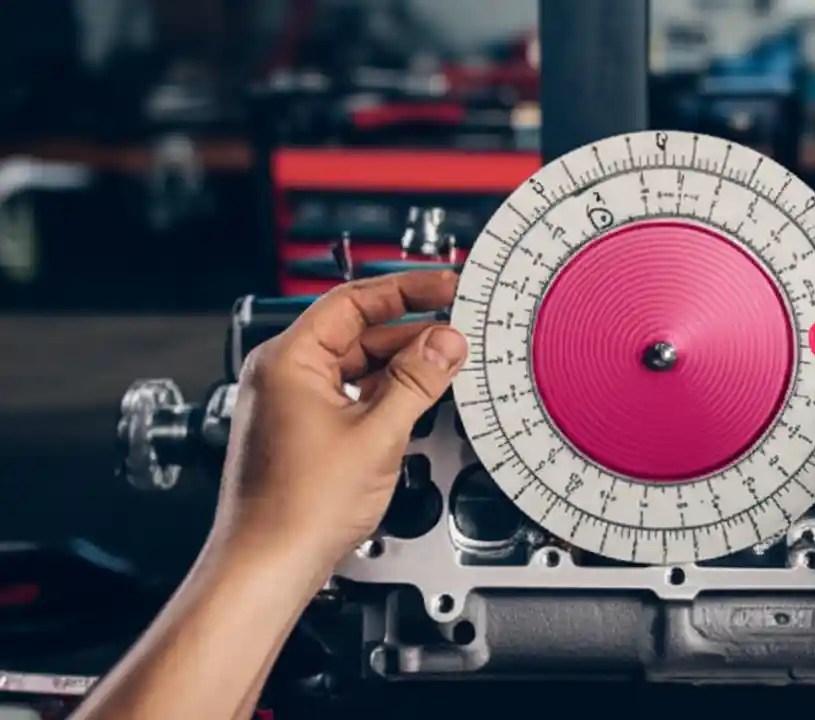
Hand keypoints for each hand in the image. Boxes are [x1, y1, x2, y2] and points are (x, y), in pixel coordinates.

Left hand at [214, 271, 466, 577]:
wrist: (267, 565)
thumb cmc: (297, 508)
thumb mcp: (377, 434)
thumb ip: (417, 381)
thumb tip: (445, 342)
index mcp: (288, 361)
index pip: (353, 302)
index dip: (406, 290)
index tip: (444, 287)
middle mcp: (282, 375)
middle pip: (357, 333)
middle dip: (410, 332)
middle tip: (457, 332)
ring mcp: (291, 404)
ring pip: (356, 366)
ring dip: (400, 365)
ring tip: (446, 366)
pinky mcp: (302, 431)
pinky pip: (350, 395)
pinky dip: (385, 393)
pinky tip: (417, 398)